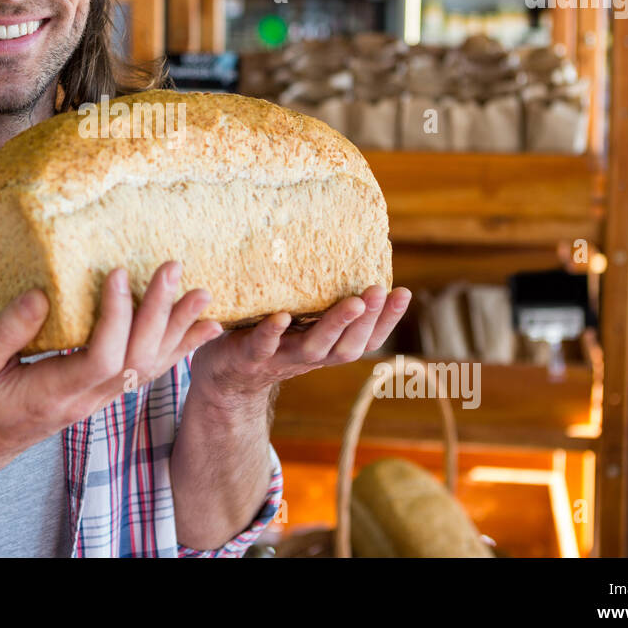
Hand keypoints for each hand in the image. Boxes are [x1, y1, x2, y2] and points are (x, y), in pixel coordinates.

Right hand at [0, 261, 223, 464]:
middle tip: (173, 269)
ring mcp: (97, 399)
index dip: (116, 317)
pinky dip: (176, 349)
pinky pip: (146, 371)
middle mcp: (85, 399)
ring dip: (177, 329)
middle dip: (159, 313)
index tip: (117, 273)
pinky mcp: (100, 392)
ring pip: (149, 368)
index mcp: (53, 392)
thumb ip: (6, 332)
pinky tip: (198, 330)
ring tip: (202, 296)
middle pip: (137, 360)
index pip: (102, 358)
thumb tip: (39, 295)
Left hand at [188, 285, 412, 406]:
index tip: (404, 292)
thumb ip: (319, 299)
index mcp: (326, 346)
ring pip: (314, 348)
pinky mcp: (249, 356)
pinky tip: (281, 316)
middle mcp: (309, 356)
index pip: (366, 338)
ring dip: (336, 325)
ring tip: (354, 301)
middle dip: (368, 320)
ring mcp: (280, 358)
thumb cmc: (268, 336)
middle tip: (380, 291)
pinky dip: (272, 333)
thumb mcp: (299, 319)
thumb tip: (345, 251)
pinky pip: (263, 346)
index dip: (387, 320)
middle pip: (347, 346)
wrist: (223, 376)